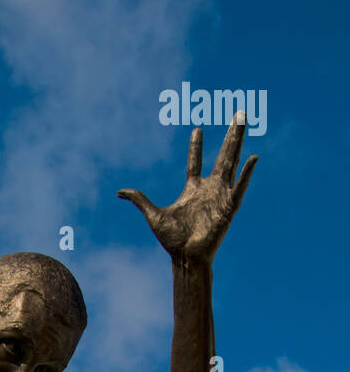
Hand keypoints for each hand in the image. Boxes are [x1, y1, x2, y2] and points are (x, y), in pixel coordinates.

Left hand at [117, 113, 257, 263]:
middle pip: (221, 155)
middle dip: (230, 135)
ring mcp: (220, 196)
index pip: (195, 162)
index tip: (196, 129)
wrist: (185, 258)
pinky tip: (253, 159)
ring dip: (238, 142)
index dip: (196, 146)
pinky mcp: (229, 207)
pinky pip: (240, 188)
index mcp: (192, 189)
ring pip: (232, 163)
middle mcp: (209, 188)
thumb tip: (119, 192)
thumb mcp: (152, 215)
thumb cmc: (172, 241)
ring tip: (244, 121)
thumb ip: (139, 200)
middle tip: (238, 113)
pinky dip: (246, 174)